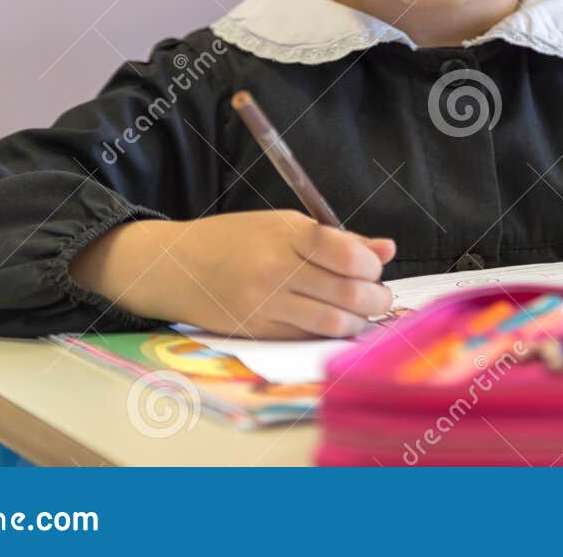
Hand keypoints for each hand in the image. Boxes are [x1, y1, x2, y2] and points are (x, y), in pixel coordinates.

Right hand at [69, 210, 396, 338]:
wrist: (175, 267)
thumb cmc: (236, 239)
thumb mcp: (283, 224)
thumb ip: (338, 240)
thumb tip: (387, 249)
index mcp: (285, 235)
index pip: (345, 253)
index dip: (370, 264)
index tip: (373, 266)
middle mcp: (275, 271)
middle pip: (347, 294)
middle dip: (376, 299)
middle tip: (379, 296)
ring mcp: (265, 306)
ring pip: (332, 323)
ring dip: (359, 321)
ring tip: (362, 312)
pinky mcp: (258, 332)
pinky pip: (308, 337)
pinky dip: (331, 333)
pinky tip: (334, 323)